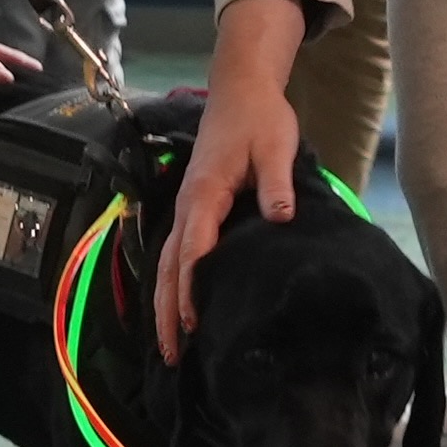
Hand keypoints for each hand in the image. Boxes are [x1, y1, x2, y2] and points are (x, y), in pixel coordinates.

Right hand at [156, 0, 308, 361]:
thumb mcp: (276, 146)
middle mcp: (187, 205)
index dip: (191, 287)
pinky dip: (171, 286)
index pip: (193, 248)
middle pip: (168, 266)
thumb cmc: (261, 119)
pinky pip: (175, 254)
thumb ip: (277, 184)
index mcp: (205, 192)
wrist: (242, 91)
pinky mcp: (194, 209)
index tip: (192, 323)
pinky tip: (179, 311)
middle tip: (171, 355)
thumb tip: (280, 219)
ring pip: (166, 264)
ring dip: (165, 304)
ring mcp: (186, 207)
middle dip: (167, 311)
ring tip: (170, 347)